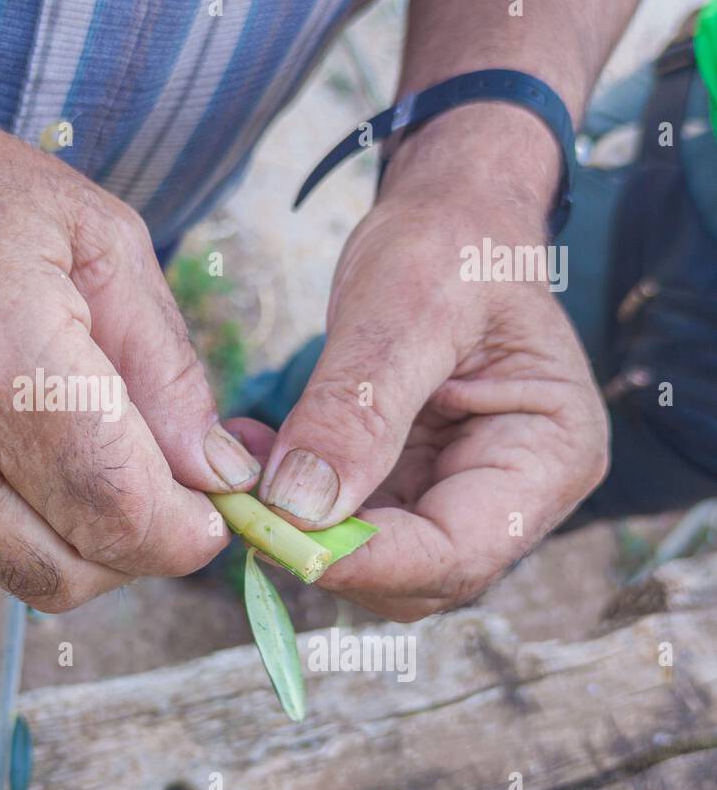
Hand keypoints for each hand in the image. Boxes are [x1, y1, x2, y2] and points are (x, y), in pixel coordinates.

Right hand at [0, 74, 260, 610]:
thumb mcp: (97, 238)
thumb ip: (168, 370)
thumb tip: (216, 474)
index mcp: (1, 362)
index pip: (116, 512)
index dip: (185, 533)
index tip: (215, 513)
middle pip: (67, 572)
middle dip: (139, 552)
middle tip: (166, 494)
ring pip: (14, 574)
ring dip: (75, 542)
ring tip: (87, 456)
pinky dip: (12, 520)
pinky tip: (11, 445)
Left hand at [246, 188, 607, 618]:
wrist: (449, 217)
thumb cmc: (451, 246)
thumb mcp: (403, 311)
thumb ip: (356, 411)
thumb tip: (300, 507)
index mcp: (550, 454)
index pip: (459, 551)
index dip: (368, 561)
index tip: (279, 538)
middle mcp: (513, 491)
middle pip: (417, 572)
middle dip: (326, 551)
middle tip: (243, 505)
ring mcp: (459, 492)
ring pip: (372, 557)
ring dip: (300, 527)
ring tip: (240, 467)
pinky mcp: (410, 482)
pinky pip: (347, 516)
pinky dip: (294, 497)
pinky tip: (253, 449)